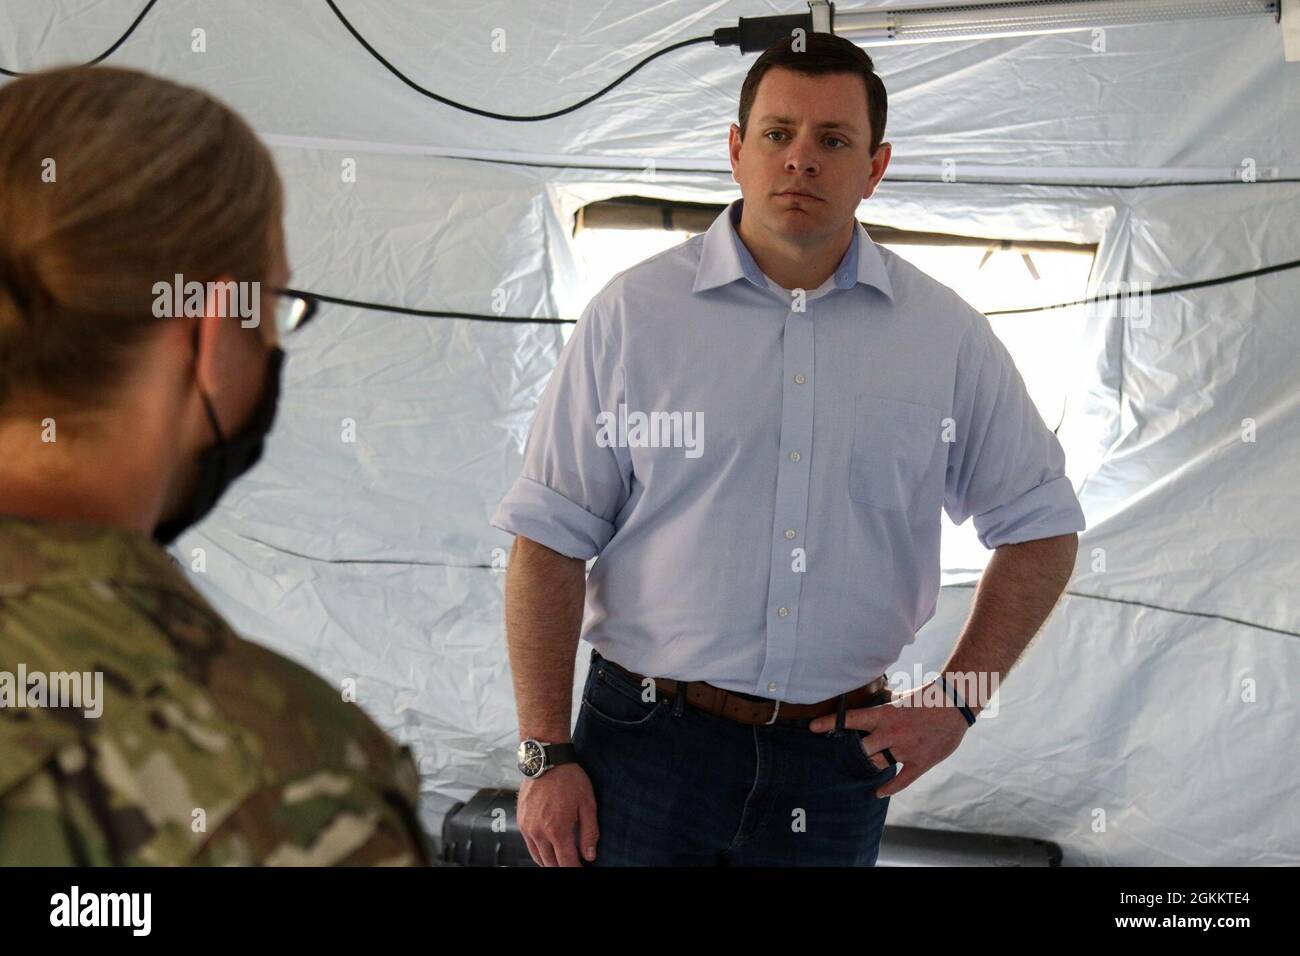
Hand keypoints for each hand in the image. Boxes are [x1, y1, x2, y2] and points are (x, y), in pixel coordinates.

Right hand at [516, 762, 599, 865]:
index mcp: (557, 829)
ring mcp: (527, 827)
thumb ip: (589, 832)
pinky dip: (539, 853)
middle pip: (551, 864)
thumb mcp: (587, 804)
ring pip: (538, 858)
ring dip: (550, 863)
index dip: (576, 869)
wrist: (547, 759)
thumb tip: (590, 855)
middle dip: (564, 867)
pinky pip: (529, 846)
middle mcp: (539, 832)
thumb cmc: (569, 779)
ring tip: (562, 861)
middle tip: (574, 864)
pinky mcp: (521, 821)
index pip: (567, 862)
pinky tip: (549, 850)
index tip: (583, 868)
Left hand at [808, 682, 970, 796]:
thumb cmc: (928, 698)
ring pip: (878, 763)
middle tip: (844, 754)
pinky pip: (901, 781)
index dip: (830, 724)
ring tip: (860, 767)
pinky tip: (878, 792)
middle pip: (861, 749)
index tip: (812, 728)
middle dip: (851, 753)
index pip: (851, 719)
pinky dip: (889, 787)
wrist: (956, 705)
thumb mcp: (901, 697)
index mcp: (884, 714)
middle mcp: (891, 733)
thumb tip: (871, 698)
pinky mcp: (919, 762)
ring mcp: (905, 750)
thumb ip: (885, 703)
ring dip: (870, 765)